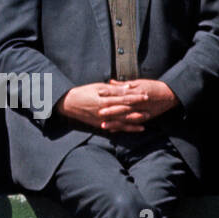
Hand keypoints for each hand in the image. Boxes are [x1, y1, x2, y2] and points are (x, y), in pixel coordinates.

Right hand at [56, 79, 177, 131]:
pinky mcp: (100, 125)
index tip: (146, 96)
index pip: (124, 99)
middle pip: (125, 112)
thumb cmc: (83, 93)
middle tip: (150, 112)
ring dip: (133, 123)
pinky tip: (132, 130)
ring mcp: (102, 120)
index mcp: (105, 100)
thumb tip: (128, 87)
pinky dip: (124, 129)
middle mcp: (105, 112)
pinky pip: (114, 128)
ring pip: (121, 122)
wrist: (68, 104)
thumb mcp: (98, 87)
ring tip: (144, 123)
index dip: (135, 97)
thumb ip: (113, 89)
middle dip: (138, 112)